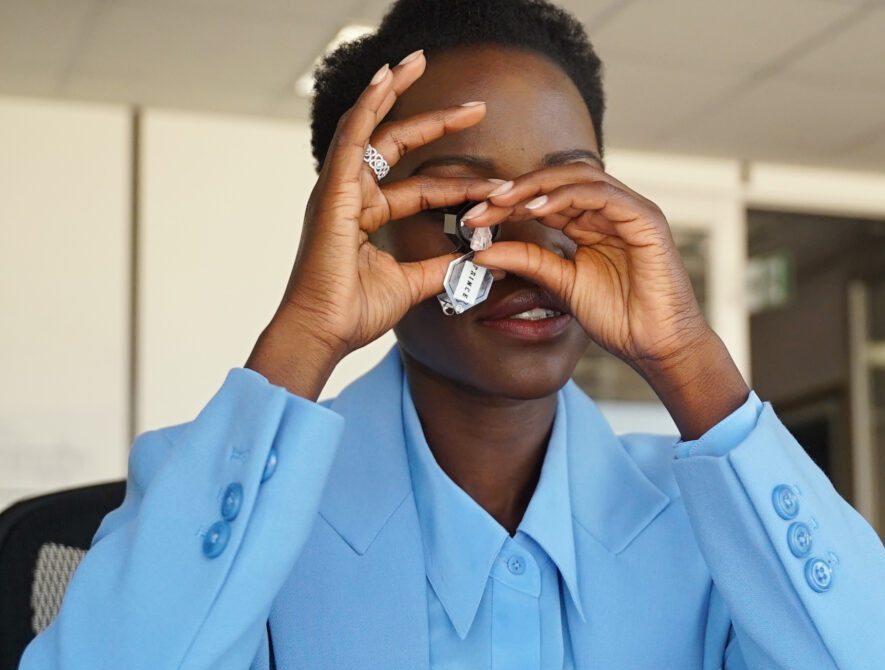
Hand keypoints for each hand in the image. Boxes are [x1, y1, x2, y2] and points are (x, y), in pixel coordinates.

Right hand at [248, 51, 495, 398]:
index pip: (421, 187)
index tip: (498, 183)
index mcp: (367, 215)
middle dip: (437, 122)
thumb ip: (442, 266)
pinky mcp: (333, 190)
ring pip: (371, 127)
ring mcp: (339, 189)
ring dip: (396, 92)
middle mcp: (352, 195)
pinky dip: (368, 104)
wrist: (324, 331)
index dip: (460, 182)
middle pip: (397, 145)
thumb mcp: (412, 283)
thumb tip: (480, 259)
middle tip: (476, 106)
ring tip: (419, 60)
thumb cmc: (354, 312)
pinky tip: (385, 77)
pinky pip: (352, 136)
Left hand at [467, 165, 748, 437]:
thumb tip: (482, 252)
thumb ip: (528, 261)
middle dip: (517, 189)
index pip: (546, 198)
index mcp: (591, 224)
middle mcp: (611, 211)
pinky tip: (538, 210)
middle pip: (559, 179)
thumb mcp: (561, 286)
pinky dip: (568, 196)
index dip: (508, 203)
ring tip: (503, 202)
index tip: (473, 219)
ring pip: (579, 178)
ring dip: (537, 186)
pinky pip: (603, 195)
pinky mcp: (646, 219)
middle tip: (481, 205)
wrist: (657, 347)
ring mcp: (630, 211)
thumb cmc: (619, 319)